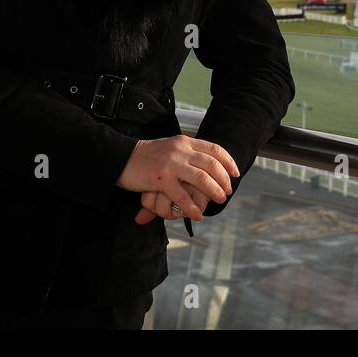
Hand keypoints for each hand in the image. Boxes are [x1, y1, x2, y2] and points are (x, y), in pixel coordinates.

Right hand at [117, 135, 238, 221]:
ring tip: (219, 201)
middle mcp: (181, 150)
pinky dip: (192, 207)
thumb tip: (206, 164)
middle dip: (224, 180)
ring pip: (202, 179)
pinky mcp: (161, 179)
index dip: (228, 162)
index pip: (214, 149)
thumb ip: (188, 153)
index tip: (235, 173)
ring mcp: (172, 164)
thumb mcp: (171, 148)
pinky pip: (182, 196)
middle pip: (212, 164)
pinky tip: (197, 214)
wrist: (121, 157)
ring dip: (214, 191)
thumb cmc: (147, 155)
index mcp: (185, 141)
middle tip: (227, 191)